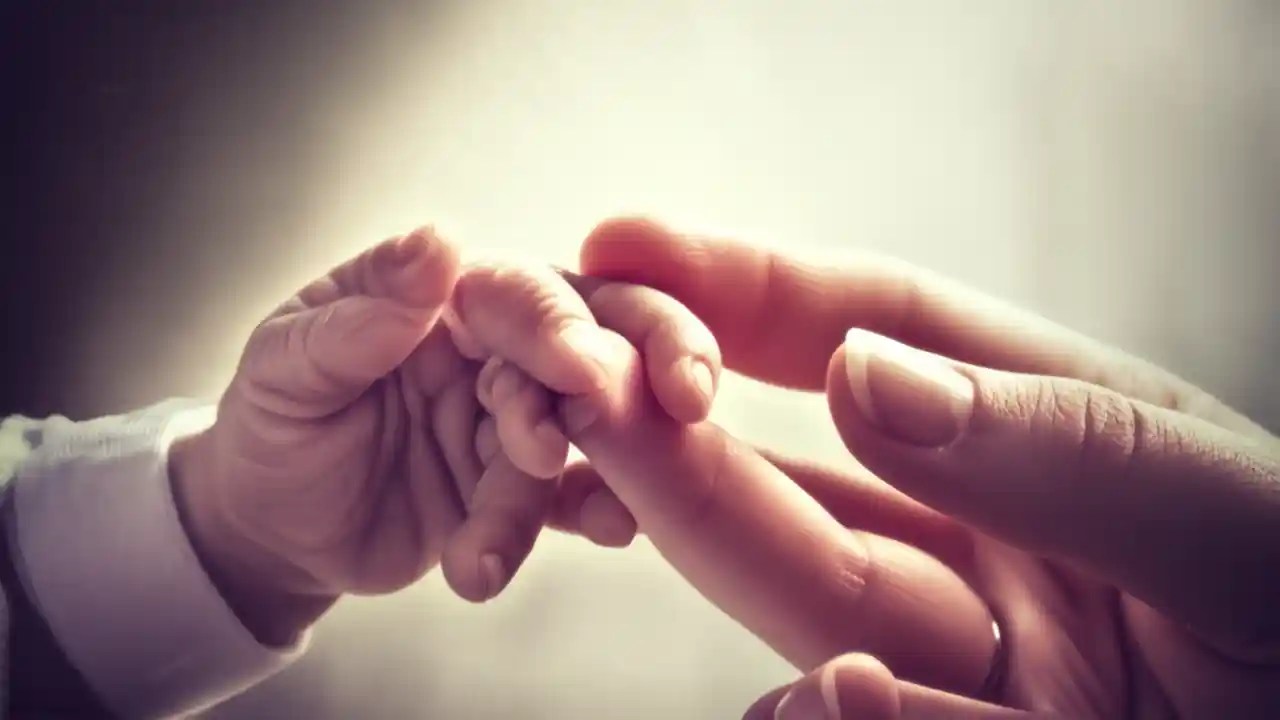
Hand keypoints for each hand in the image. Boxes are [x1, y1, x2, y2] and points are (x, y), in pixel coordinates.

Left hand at [166, 227, 719, 645]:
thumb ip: (361, 317)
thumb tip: (437, 240)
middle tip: (662, 412)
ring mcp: (518, 422)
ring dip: (546, 493)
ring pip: (576, 439)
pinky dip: (600, 512)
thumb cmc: (271, 430)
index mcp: (449, 300)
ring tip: (480, 555)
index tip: (578, 369)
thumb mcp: (286, 370)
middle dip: (624, 379)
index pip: (521, 295)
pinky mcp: (524, 491)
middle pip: (593, 343)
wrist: (271, 534)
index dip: (556, 326)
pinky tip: (616, 530)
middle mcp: (499, 351)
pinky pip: (574, 499)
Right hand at [569, 218, 1279, 717]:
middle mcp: (987, 541)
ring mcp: (965, 658)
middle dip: (687, 420)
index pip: (883, 331)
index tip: (626, 243)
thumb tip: (867, 374)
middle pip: (809, 471)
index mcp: (1049, 440)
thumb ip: (1057, 452)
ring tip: (629, 465)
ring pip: (810, 592)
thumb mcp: (1223, 517)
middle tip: (583, 379)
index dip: (750, 286)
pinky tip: (819, 704)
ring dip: (716, 534)